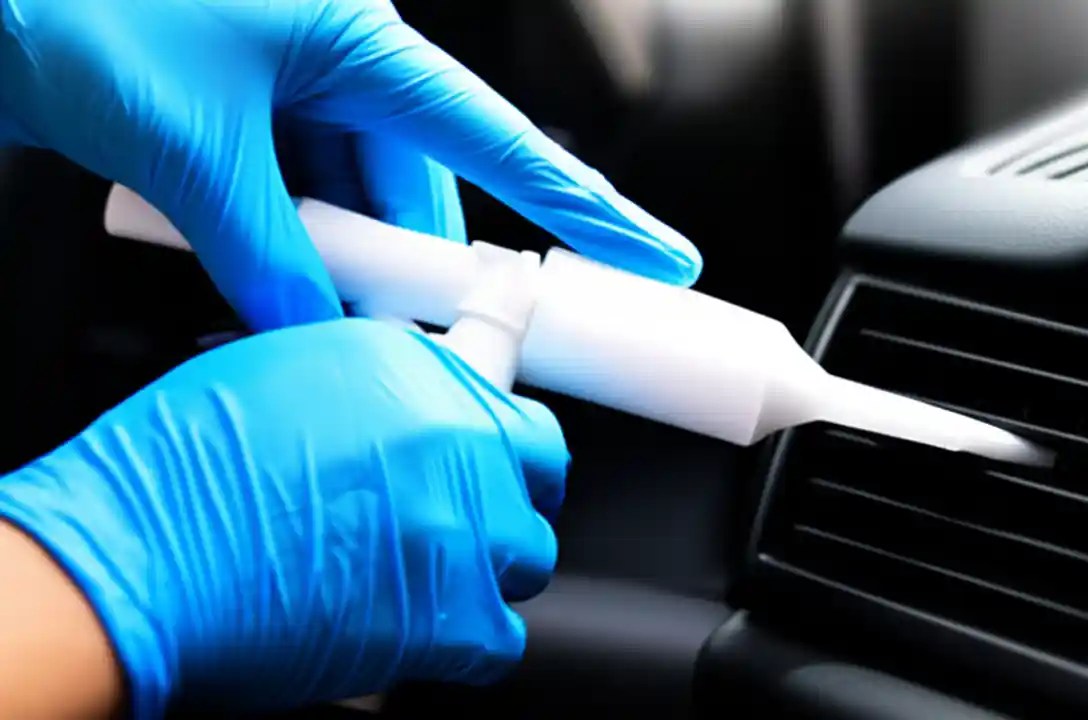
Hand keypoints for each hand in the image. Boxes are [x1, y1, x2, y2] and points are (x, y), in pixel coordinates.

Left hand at [0, 0, 701, 330]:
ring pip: (354, 204)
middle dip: (423, 273)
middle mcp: (338, 61)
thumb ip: (261, 252)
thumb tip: (311, 331)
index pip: (497, 144)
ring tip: (327, 318)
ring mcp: (289, 90)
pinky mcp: (241, 116)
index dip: (583, 209)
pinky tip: (268, 287)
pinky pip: (295, 199)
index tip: (652, 257)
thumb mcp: (187, 141)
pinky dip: (288, 252)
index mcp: (356, 38)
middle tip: (447, 344)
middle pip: (420, 191)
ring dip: (343, 271)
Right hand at [0, 319, 568, 717]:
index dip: (495, 442)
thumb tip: (398, 414)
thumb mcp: (274, 378)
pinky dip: (464, 644)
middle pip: (537, 471)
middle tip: (459, 520)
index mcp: (407, 368)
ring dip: (483, 570)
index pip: (507, 401)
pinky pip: (500, 639)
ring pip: (527, 555)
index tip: (490, 460)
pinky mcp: (453, 614)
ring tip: (416, 581)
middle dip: (507, 497)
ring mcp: (461, 524)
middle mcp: (450, 435)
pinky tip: (410, 631)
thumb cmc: (170, 478)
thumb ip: (366, 391)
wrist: (132, 563)